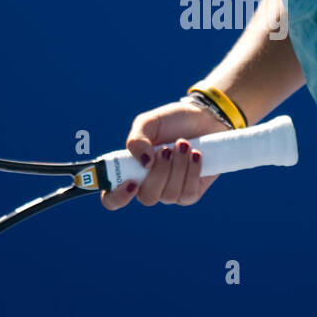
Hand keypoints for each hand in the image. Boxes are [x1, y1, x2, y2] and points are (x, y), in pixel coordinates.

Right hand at [100, 100, 231, 210]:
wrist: (204, 118)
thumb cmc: (172, 121)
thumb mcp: (149, 123)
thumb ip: (136, 140)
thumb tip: (144, 163)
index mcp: (130, 171)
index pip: (113, 199)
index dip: (117, 198)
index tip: (132, 183)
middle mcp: (148, 186)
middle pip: (147, 198)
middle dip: (160, 172)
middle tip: (167, 149)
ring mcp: (170, 192)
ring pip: (169, 195)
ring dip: (178, 167)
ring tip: (184, 144)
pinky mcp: (191, 192)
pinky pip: (188, 194)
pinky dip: (193, 171)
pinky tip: (196, 154)